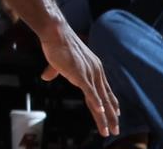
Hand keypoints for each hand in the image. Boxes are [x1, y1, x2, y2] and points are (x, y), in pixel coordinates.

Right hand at [39, 21, 120, 138]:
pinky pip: (90, 91)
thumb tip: (45, 78)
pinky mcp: (80, 74)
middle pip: (105, 98)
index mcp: (94, 68)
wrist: (56, 32)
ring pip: (99, 99)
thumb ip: (54, 72)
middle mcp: (95, 72)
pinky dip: (95, 102)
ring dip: (105, 117)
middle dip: (112, 116)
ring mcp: (89, 73)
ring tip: (109, 130)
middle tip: (116, 130)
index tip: (117, 114)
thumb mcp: (58, 61)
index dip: (112, 103)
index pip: (105, 90)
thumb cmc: (57, 44)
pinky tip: (100, 112)